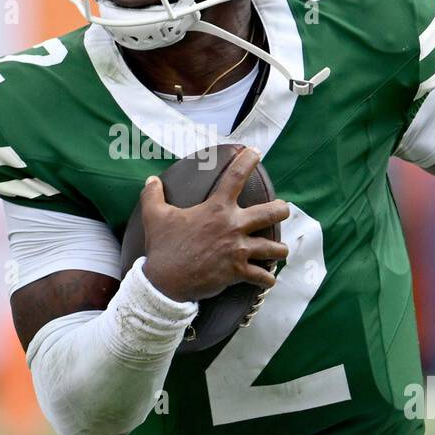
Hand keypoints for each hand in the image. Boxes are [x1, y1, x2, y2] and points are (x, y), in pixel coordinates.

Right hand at [140, 147, 290, 302]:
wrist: (164, 281)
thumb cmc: (162, 247)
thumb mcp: (154, 216)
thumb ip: (153, 195)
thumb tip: (151, 180)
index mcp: (216, 208)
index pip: (236, 176)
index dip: (248, 160)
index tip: (256, 152)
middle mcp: (233, 226)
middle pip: (272, 212)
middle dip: (282, 210)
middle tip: (283, 210)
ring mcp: (238, 250)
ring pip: (273, 247)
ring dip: (279, 249)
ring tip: (280, 250)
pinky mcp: (238, 272)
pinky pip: (262, 276)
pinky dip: (266, 279)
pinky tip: (268, 279)